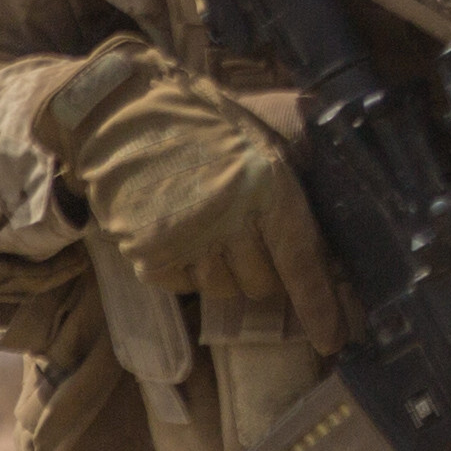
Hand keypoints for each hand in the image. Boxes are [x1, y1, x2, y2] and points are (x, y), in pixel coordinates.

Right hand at [48, 44, 343, 343]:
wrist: (116, 111)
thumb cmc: (197, 122)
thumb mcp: (259, 143)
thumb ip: (288, 192)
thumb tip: (323, 250)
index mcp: (269, 186)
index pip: (303, 263)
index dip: (320, 307)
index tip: (333, 339)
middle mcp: (231, 218)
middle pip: (263, 285)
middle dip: (264, 272)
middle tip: (244, 238)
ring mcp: (187, 240)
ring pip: (223, 291)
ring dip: (222, 272)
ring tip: (206, 228)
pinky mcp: (148, 254)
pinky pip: (182, 286)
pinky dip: (185, 270)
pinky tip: (177, 232)